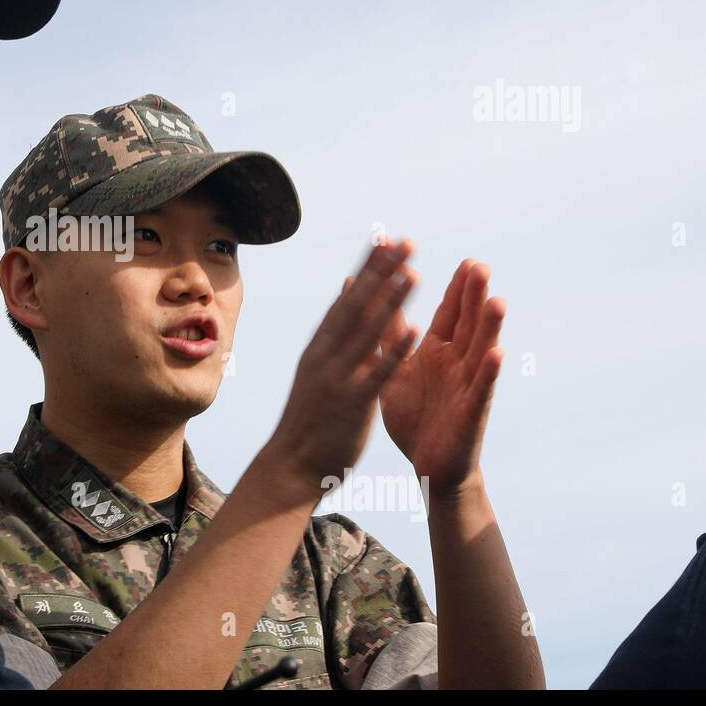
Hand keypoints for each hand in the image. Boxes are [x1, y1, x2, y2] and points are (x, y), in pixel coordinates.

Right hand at [262, 238, 418, 496]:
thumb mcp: (315, 370)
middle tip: (405, 242)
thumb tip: (346, 290)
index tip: (387, 239)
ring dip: (390, 302)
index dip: (367, 268)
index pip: (347, 299)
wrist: (290, 467)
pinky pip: (376, 374)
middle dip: (381, 273)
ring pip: (367, 334)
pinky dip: (394, 351)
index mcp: (320, 348)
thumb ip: (334, 334)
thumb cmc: (309, 420)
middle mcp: (326, 356)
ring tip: (413, 273)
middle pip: (356, 306)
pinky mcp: (351, 404)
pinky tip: (415, 330)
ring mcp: (336, 378)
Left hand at [378, 258, 504, 493]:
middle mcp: (457, 364)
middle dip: (474, 296)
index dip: (456, 287)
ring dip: (488, 328)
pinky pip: (480, 390)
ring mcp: (467, 386)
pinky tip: (496, 354)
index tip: (464, 258)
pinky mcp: (471, 413)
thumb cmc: (416, 418)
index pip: (450, 313)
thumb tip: (378, 303)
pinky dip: (487, 372)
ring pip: (480, 351)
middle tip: (479, 265)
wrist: (428, 466)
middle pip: (469, 324)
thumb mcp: (397, 372)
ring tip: (496, 300)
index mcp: (437, 352)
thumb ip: (391, 340)